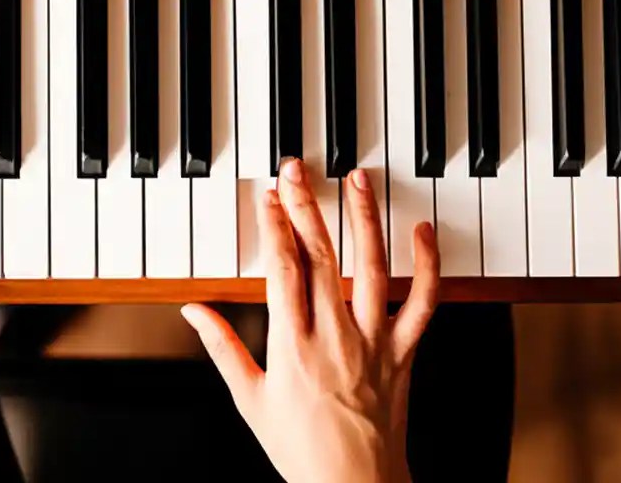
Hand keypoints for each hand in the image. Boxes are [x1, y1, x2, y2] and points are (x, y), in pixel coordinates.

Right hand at [182, 158, 439, 482]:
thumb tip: (192, 311)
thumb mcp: (248, 399)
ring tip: (357, 180)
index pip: (283, 270)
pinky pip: (424, 303)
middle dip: (307, 207)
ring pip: (372, 267)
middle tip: (297, 170)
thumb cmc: (301, 451)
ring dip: (364, 218)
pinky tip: (424, 232)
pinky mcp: (404, 351)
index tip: (266, 197)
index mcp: (293, 347)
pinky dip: (428, 265)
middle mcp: (335, 336)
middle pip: (322, 257)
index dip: (274, 228)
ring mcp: (374, 341)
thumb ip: (222, 347)